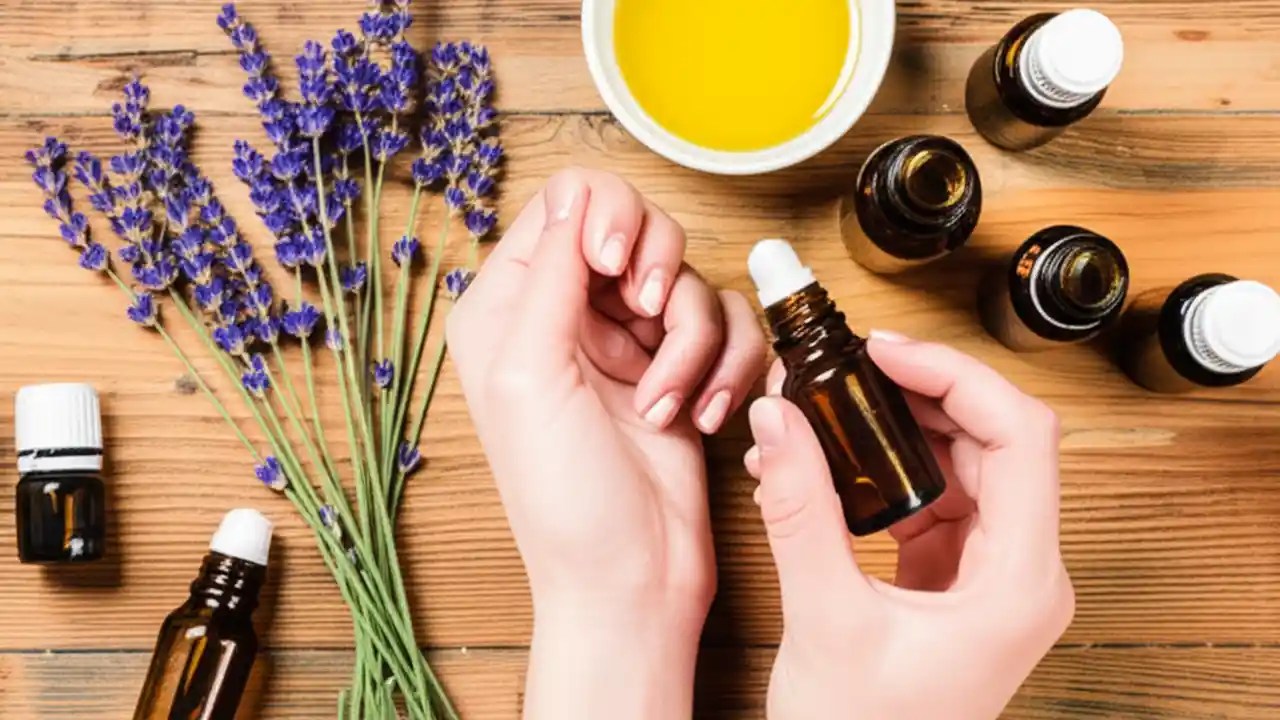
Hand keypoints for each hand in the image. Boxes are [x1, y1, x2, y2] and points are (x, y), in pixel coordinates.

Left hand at [447, 169, 766, 718]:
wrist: (631, 580)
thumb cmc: (565, 500)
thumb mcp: (532, 374)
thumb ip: (550, 271)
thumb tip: (577, 192)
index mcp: (511, 306)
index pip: (566, 201)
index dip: (607, 216)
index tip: (616, 265)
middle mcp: (568, 315)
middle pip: (639, 225)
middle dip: (658, 273)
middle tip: (649, 314)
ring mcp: (627, 343)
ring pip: (691, 279)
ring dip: (692, 340)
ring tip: (668, 403)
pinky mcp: (680, 371)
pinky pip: (730, 325)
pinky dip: (728, 367)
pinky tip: (702, 415)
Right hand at [745, 332, 1073, 719]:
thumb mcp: (824, 618)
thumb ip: (800, 510)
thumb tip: (779, 418)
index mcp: (1019, 583)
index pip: (1020, 438)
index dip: (956, 377)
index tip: (887, 353)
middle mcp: (1021, 573)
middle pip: (997, 441)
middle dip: (924, 393)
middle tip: (855, 365)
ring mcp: (991, 577)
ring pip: (966, 464)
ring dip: (905, 427)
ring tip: (840, 401)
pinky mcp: (956, 581)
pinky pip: (937, 499)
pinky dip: (890, 469)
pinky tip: (840, 459)